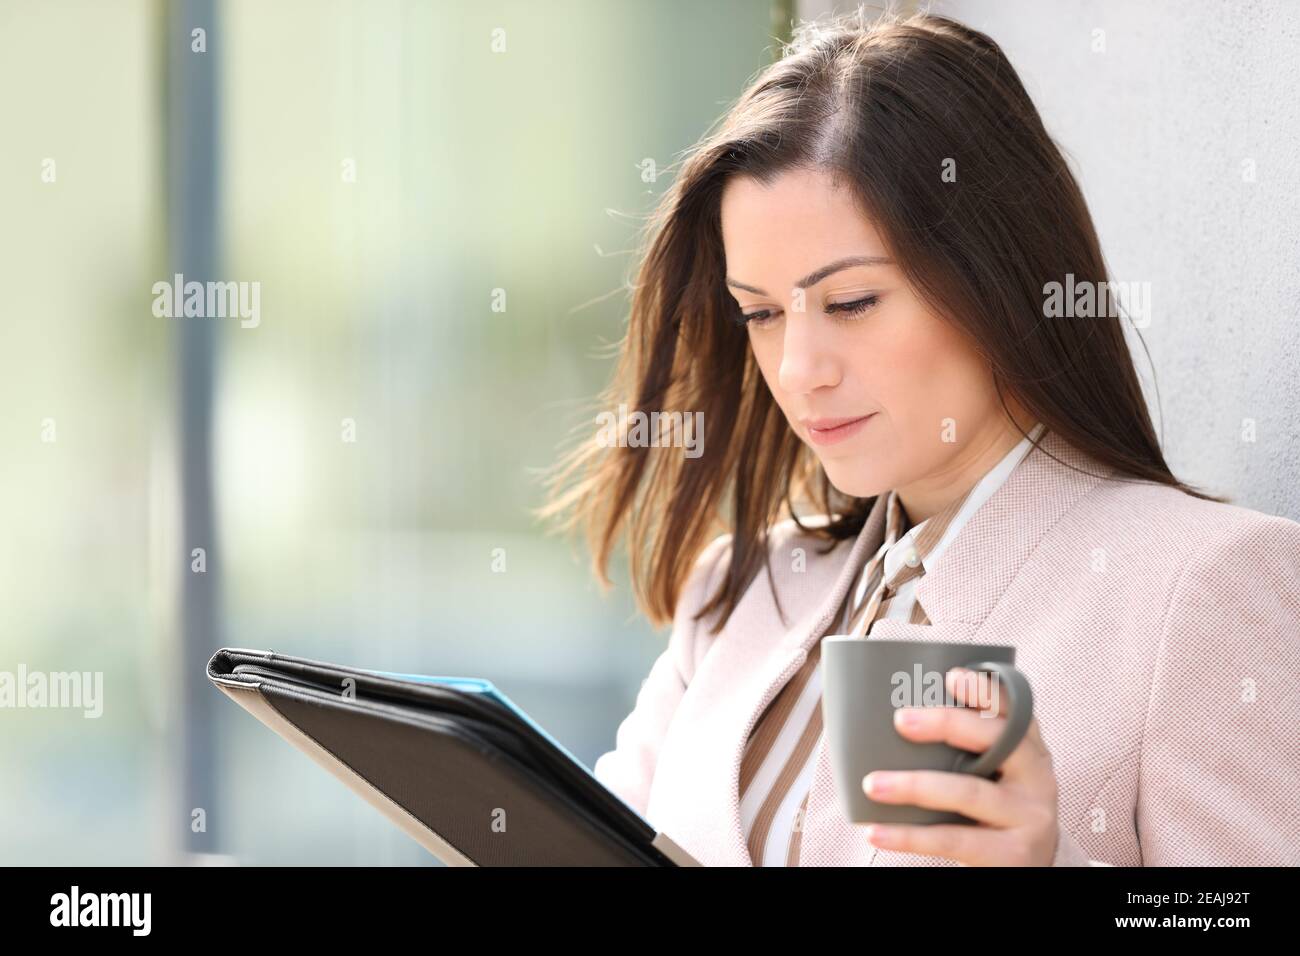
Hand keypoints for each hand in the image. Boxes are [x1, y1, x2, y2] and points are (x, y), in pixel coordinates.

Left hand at [859, 666, 1060, 865]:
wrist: (1028, 865)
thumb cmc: (993, 806)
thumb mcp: (993, 772)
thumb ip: (963, 746)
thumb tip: (892, 720)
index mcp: (1030, 748)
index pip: (1015, 709)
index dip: (986, 691)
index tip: (952, 676)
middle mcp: (1037, 777)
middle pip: (997, 741)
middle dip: (947, 724)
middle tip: (901, 720)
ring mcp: (1029, 817)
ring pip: (969, 792)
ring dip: (915, 785)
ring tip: (873, 784)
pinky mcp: (1013, 854)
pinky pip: (953, 840)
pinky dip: (909, 836)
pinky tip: (876, 831)